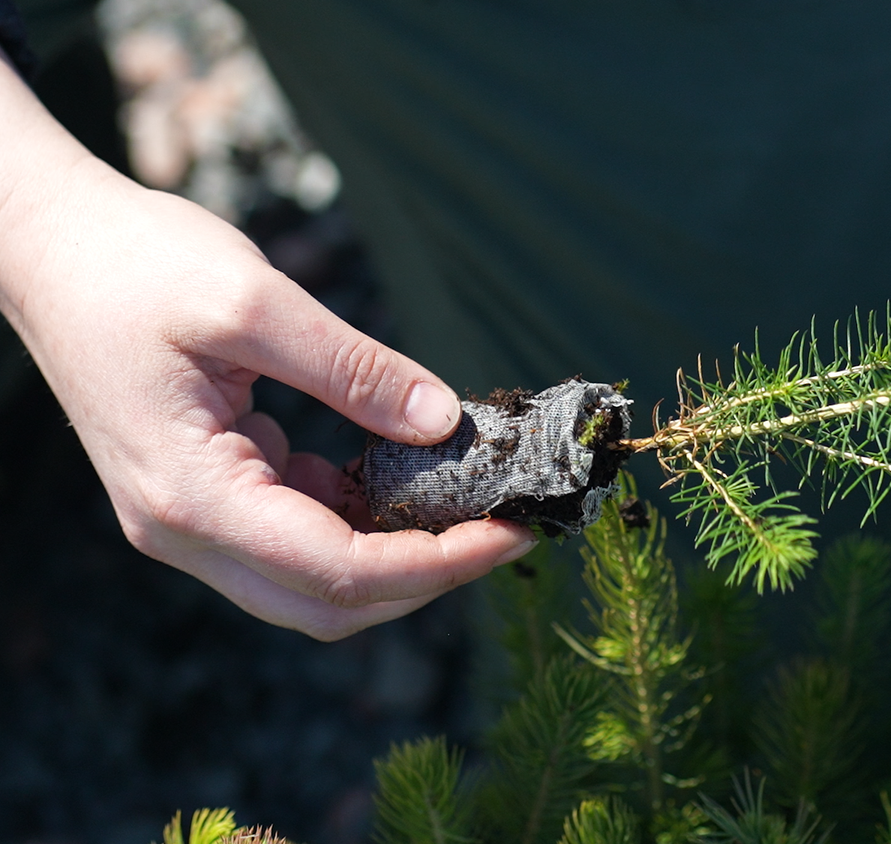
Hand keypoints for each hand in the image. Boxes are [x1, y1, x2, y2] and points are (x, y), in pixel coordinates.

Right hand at [0, 62, 534, 639]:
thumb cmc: (134, 262)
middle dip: (429, 576)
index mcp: (192, 494)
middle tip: (508, 526)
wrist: (50, 249)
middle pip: (330, 603)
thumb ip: (353, 368)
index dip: (439, 562)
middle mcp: (185, 529)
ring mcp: (192, 520)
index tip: (514, 528)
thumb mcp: (252, 299)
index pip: (340, 570)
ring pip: (317, 581)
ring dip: (399, 554)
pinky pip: (300, 534)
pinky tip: (410, 472)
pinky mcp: (208, 495)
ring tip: (474, 502)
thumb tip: (446, 424)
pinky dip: (363, 518)